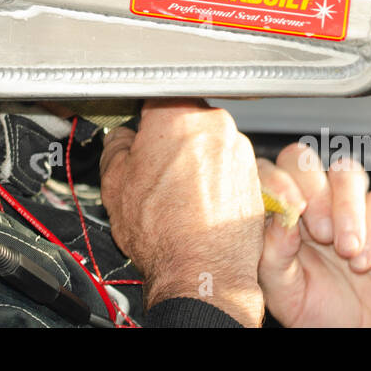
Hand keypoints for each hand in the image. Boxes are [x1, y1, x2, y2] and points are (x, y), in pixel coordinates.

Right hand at [99, 99, 265, 326]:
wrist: (202, 273)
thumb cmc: (162, 232)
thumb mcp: (114, 184)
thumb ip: (115, 147)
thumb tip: (121, 139)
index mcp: (177, 116)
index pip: (156, 97)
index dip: (143, 117)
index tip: (138, 132)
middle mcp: (216, 127)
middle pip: (187, 121)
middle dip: (171, 140)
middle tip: (154, 169)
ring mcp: (240, 152)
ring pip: (210, 145)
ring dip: (195, 161)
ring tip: (177, 195)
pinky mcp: (256, 178)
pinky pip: (229, 169)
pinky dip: (215, 182)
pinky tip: (198, 206)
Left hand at [257, 142, 370, 326]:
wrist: (361, 333)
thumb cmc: (317, 310)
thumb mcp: (284, 291)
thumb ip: (275, 255)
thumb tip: (280, 219)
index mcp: (279, 212)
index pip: (268, 172)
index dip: (275, 179)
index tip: (287, 205)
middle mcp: (311, 200)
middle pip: (304, 158)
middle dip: (313, 190)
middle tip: (320, 233)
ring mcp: (348, 204)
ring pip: (346, 171)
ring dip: (347, 207)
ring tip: (345, 250)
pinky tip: (364, 260)